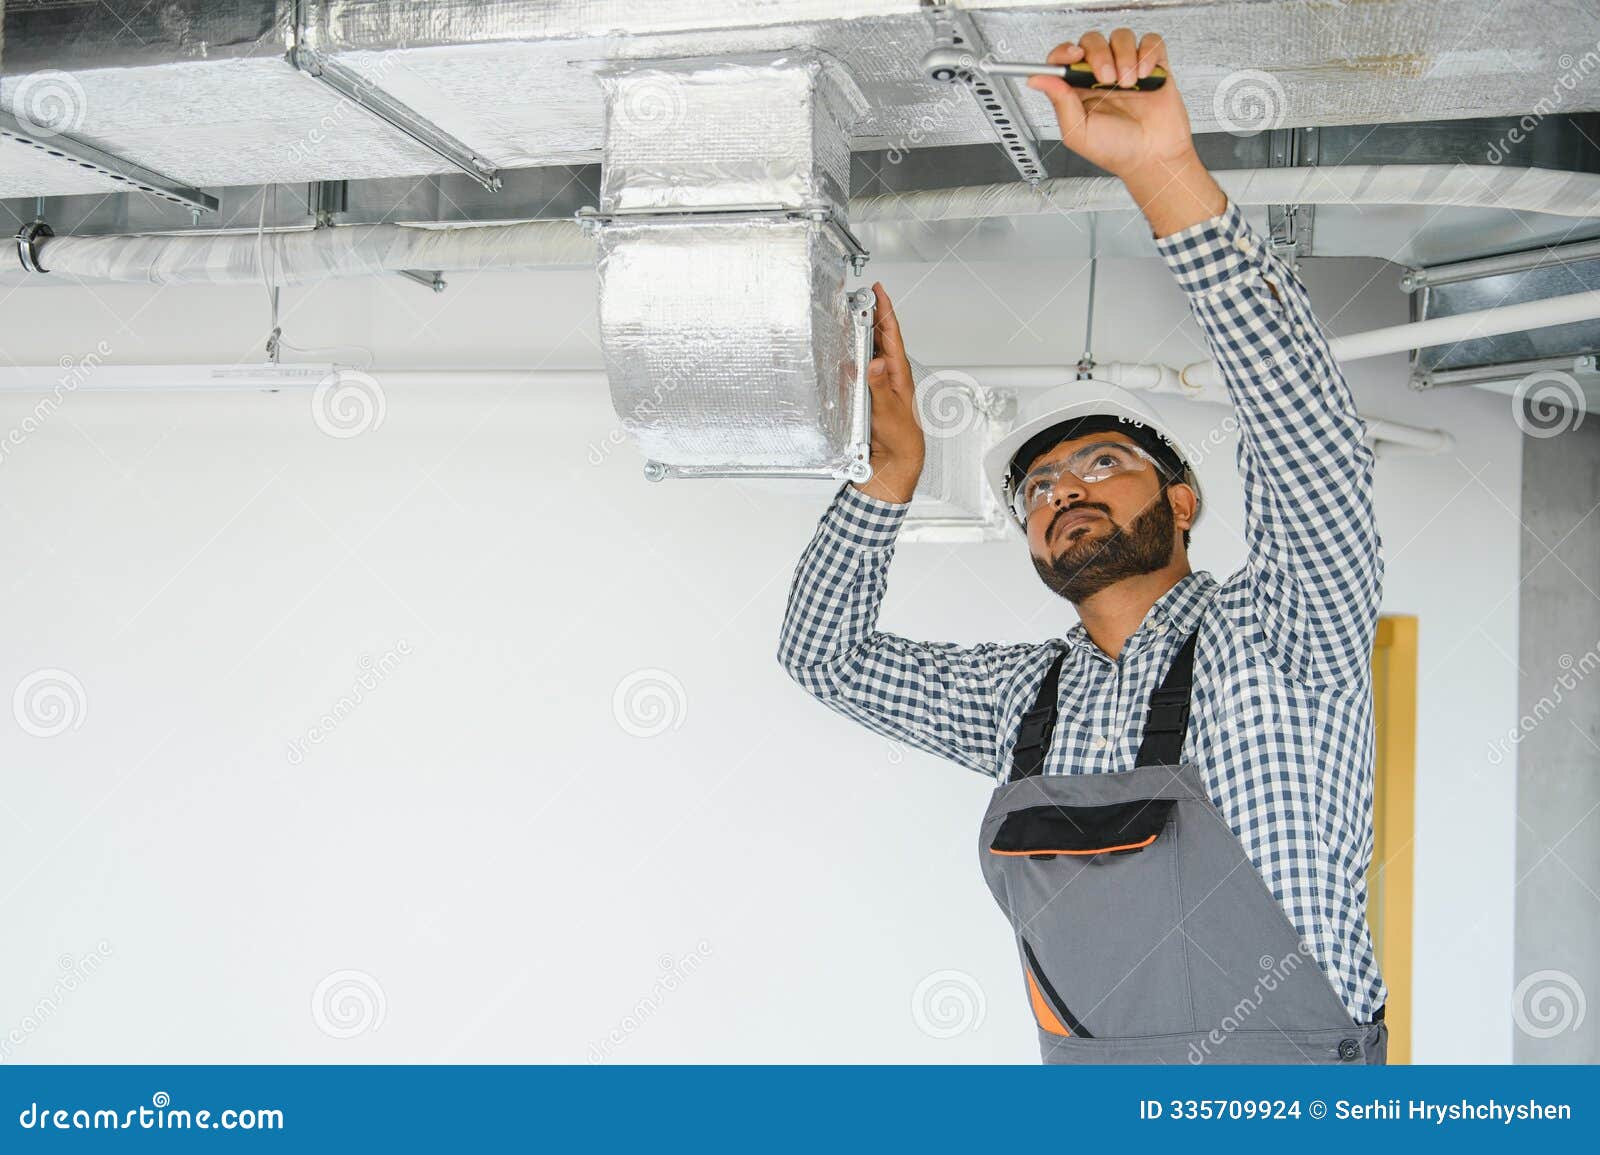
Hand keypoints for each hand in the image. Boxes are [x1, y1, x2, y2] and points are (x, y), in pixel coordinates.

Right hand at [853, 281, 923, 505]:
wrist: (895, 462)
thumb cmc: (899, 439)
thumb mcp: (887, 410)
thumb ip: (879, 385)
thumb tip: (875, 361)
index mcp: (899, 374)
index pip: (892, 335)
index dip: (885, 311)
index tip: (879, 291)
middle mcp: (890, 375)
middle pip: (881, 338)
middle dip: (872, 316)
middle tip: (860, 297)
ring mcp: (880, 384)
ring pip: (871, 352)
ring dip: (861, 335)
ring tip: (851, 318)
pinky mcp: (870, 395)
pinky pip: (861, 369)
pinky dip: (852, 358)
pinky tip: (843, 354)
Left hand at [1027, 29, 1225, 236]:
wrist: (1152, 158)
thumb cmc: (1116, 151)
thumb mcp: (1078, 132)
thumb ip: (1059, 102)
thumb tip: (1036, 79)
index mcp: (1078, 90)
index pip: (1064, 57)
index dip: (1064, 51)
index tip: (1073, 57)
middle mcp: (1100, 76)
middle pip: (1092, 40)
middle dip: (1098, 54)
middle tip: (1106, 79)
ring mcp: (1127, 68)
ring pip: (1120, 37)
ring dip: (1124, 56)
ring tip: (1127, 82)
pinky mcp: (1153, 66)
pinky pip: (1150, 42)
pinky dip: (1147, 53)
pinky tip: (1145, 75)